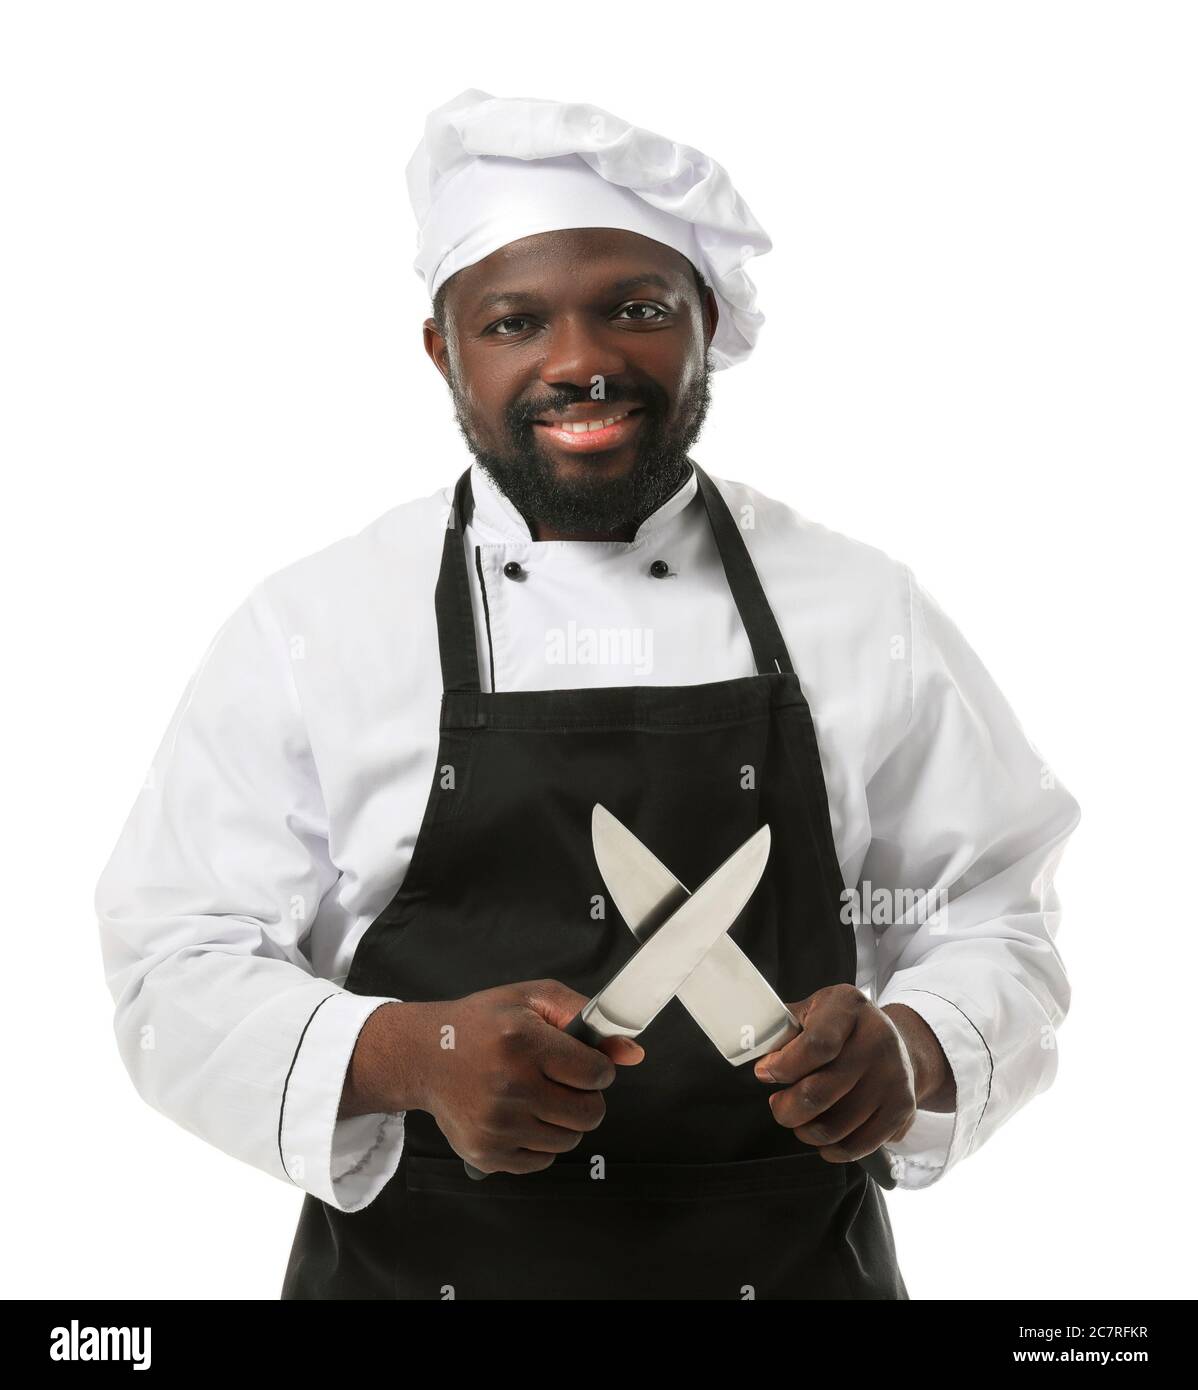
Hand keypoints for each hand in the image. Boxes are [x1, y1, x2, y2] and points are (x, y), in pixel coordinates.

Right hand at [384, 979, 643, 1175]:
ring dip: (563, 1120)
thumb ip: (586, 1017)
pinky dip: (540, 1141)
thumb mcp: (532, 999)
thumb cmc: (482, 1024)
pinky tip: (520, 1115)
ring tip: (537, 1096)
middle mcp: (510, 1085)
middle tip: (562, 1082)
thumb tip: (633, 1053)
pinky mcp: (487, 1153)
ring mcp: (497, 1124)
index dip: (597, 1067)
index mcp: (523, 1042)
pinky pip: (543, 1160)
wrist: (424, 1054)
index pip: (596, 1073)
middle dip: (585, 1097)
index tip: (582, 1062)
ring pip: (569, 1140)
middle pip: (589, 1113)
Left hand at [753, 985, 951, 1165]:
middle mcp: (878, 1038)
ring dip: (805, 1131)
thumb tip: (753, 1051)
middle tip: (777, 1105)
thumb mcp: (811, 1011)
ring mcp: (894, 1074)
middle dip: (786, 1108)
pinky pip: (857, 1145)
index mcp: (848, 1006)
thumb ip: (782, 1029)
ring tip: (799, 1120)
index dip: (784, 1067)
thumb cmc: (838, 1027)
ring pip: (835, 1125)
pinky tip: (822, 1136)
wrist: (895, 1041)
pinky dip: (831, 1149)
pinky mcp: (903, 1106)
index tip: (765, 1074)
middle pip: (820, 1091)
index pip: (817, 1045)